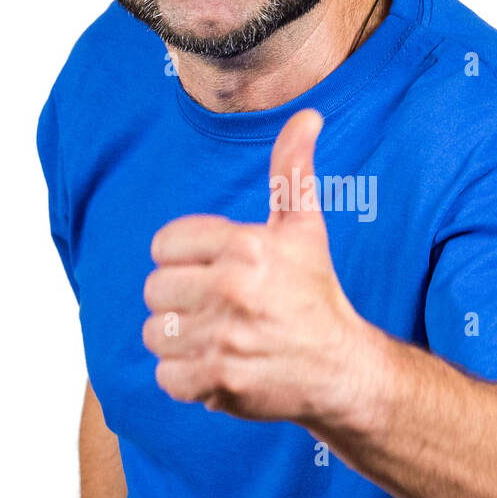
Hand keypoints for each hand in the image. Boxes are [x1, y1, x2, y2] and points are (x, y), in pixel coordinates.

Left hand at [142, 108, 368, 423]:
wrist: (342, 369)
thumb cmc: (315, 294)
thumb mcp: (304, 229)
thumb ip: (291, 172)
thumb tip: (307, 116)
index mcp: (247, 245)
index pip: (164, 245)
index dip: (185, 260)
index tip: (215, 272)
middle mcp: (234, 288)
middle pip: (155, 290)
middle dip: (181, 301)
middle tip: (219, 309)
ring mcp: (225, 337)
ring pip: (156, 333)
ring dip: (181, 340)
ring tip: (217, 338)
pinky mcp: (219, 380)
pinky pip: (167, 376)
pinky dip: (186, 377)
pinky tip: (217, 366)